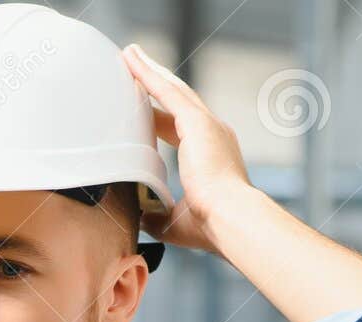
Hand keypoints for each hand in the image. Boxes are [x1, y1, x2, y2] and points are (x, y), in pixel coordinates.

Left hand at [121, 44, 254, 253]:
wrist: (232, 219)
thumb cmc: (212, 226)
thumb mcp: (175, 221)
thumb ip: (157, 214)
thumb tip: (141, 215)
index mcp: (211, 154)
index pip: (179, 129)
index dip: (159, 119)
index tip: (143, 115)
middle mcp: (213, 133)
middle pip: (177, 101)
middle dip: (156, 84)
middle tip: (135, 67)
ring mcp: (207, 125)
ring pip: (172, 89)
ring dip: (149, 71)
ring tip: (129, 55)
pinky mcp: (197, 122)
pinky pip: (167, 91)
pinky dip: (149, 75)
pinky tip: (132, 62)